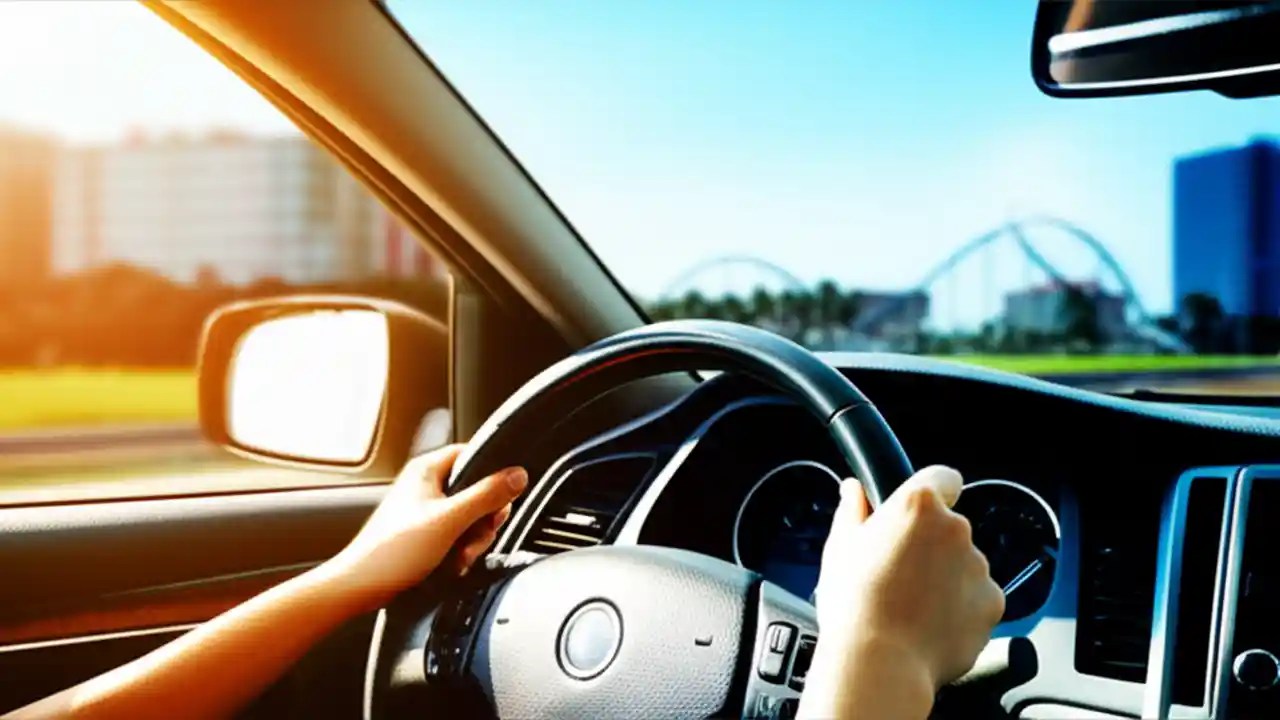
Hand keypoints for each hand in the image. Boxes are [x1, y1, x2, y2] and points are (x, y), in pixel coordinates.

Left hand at [322, 444, 527, 610]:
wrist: (363, 585)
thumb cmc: (394, 550)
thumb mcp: (451, 519)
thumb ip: (487, 495)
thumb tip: (518, 475)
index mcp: (427, 469)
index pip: (473, 454)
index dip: (493, 475)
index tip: (502, 498)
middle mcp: (425, 485)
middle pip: (476, 490)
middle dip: (483, 518)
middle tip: (477, 533)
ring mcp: (424, 510)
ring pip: (469, 517)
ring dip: (472, 539)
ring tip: (460, 555)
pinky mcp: (424, 533)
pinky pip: (456, 534)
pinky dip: (460, 549)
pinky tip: (454, 563)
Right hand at [802, 467, 1003, 717]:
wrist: (879, 662)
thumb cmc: (854, 605)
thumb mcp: (840, 548)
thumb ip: (853, 510)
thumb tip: (853, 489)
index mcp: (918, 505)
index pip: (943, 477)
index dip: (932, 491)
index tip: (918, 512)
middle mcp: (956, 529)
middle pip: (949, 526)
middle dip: (931, 544)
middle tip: (899, 572)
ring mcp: (978, 566)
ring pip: (964, 563)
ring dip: (946, 577)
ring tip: (912, 605)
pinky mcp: (992, 602)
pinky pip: (977, 597)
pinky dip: (961, 607)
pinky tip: (930, 623)